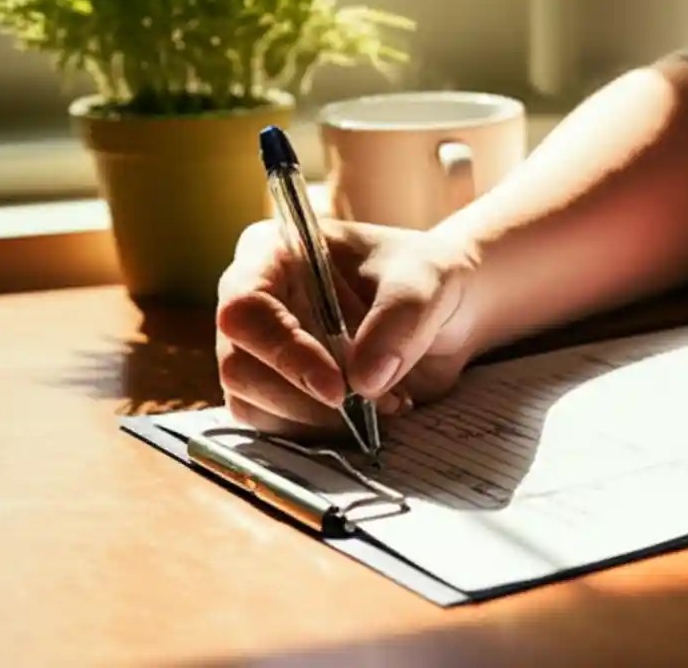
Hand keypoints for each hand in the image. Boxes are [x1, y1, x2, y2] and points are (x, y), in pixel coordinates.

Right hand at [215, 219, 479, 435]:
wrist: (447, 311)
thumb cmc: (426, 278)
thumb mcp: (427, 283)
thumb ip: (399, 321)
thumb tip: (362, 381)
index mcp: (272, 254)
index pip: (246, 309)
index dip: (283, 352)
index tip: (336, 388)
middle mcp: (253, 302)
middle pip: (239, 365)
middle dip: (305, 398)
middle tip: (374, 403)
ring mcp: (259, 350)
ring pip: (252, 404)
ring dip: (317, 421)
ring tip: (383, 404)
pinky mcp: (275, 391)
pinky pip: (275, 428)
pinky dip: (322, 434)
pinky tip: (368, 417)